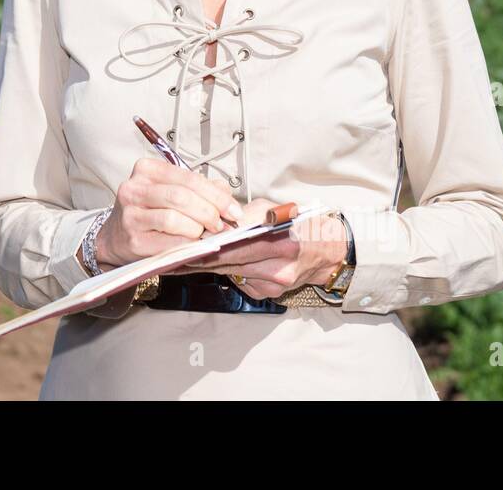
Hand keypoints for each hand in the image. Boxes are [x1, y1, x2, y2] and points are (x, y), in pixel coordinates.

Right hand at [94, 159, 245, 268]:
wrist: (115, 236)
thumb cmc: (148, 211)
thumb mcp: (170, 191)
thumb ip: (199, 189)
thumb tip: (227, 195)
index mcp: (146, 169)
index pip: (189, 178)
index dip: (217, 195)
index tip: (234, 210)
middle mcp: (134, 188)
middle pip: (182, 197)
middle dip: (210, 212)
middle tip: (223, 224)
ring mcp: (130, 214)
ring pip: (174, 218)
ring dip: (198, 229)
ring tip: (207, 234)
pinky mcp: (133, 239)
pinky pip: (167, 241)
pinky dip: (188, 244)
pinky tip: (196, 245)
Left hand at [165, 202, 347, 299]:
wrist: (329, 251)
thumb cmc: (301, 224)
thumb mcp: (276, 209)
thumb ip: (246, 214)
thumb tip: (218, 220)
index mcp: (279, 242)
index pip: (232, 248)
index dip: (205, 248)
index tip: (182, 246)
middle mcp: (276, 268)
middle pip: (227, 264)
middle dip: (199, 259)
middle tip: (173, 254)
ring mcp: (274, 285)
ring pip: (231, 274)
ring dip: (209, 266)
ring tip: (185, 258)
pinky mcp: (271, 294)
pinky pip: (242, 282)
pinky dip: (230, 272)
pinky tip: (218, 264)